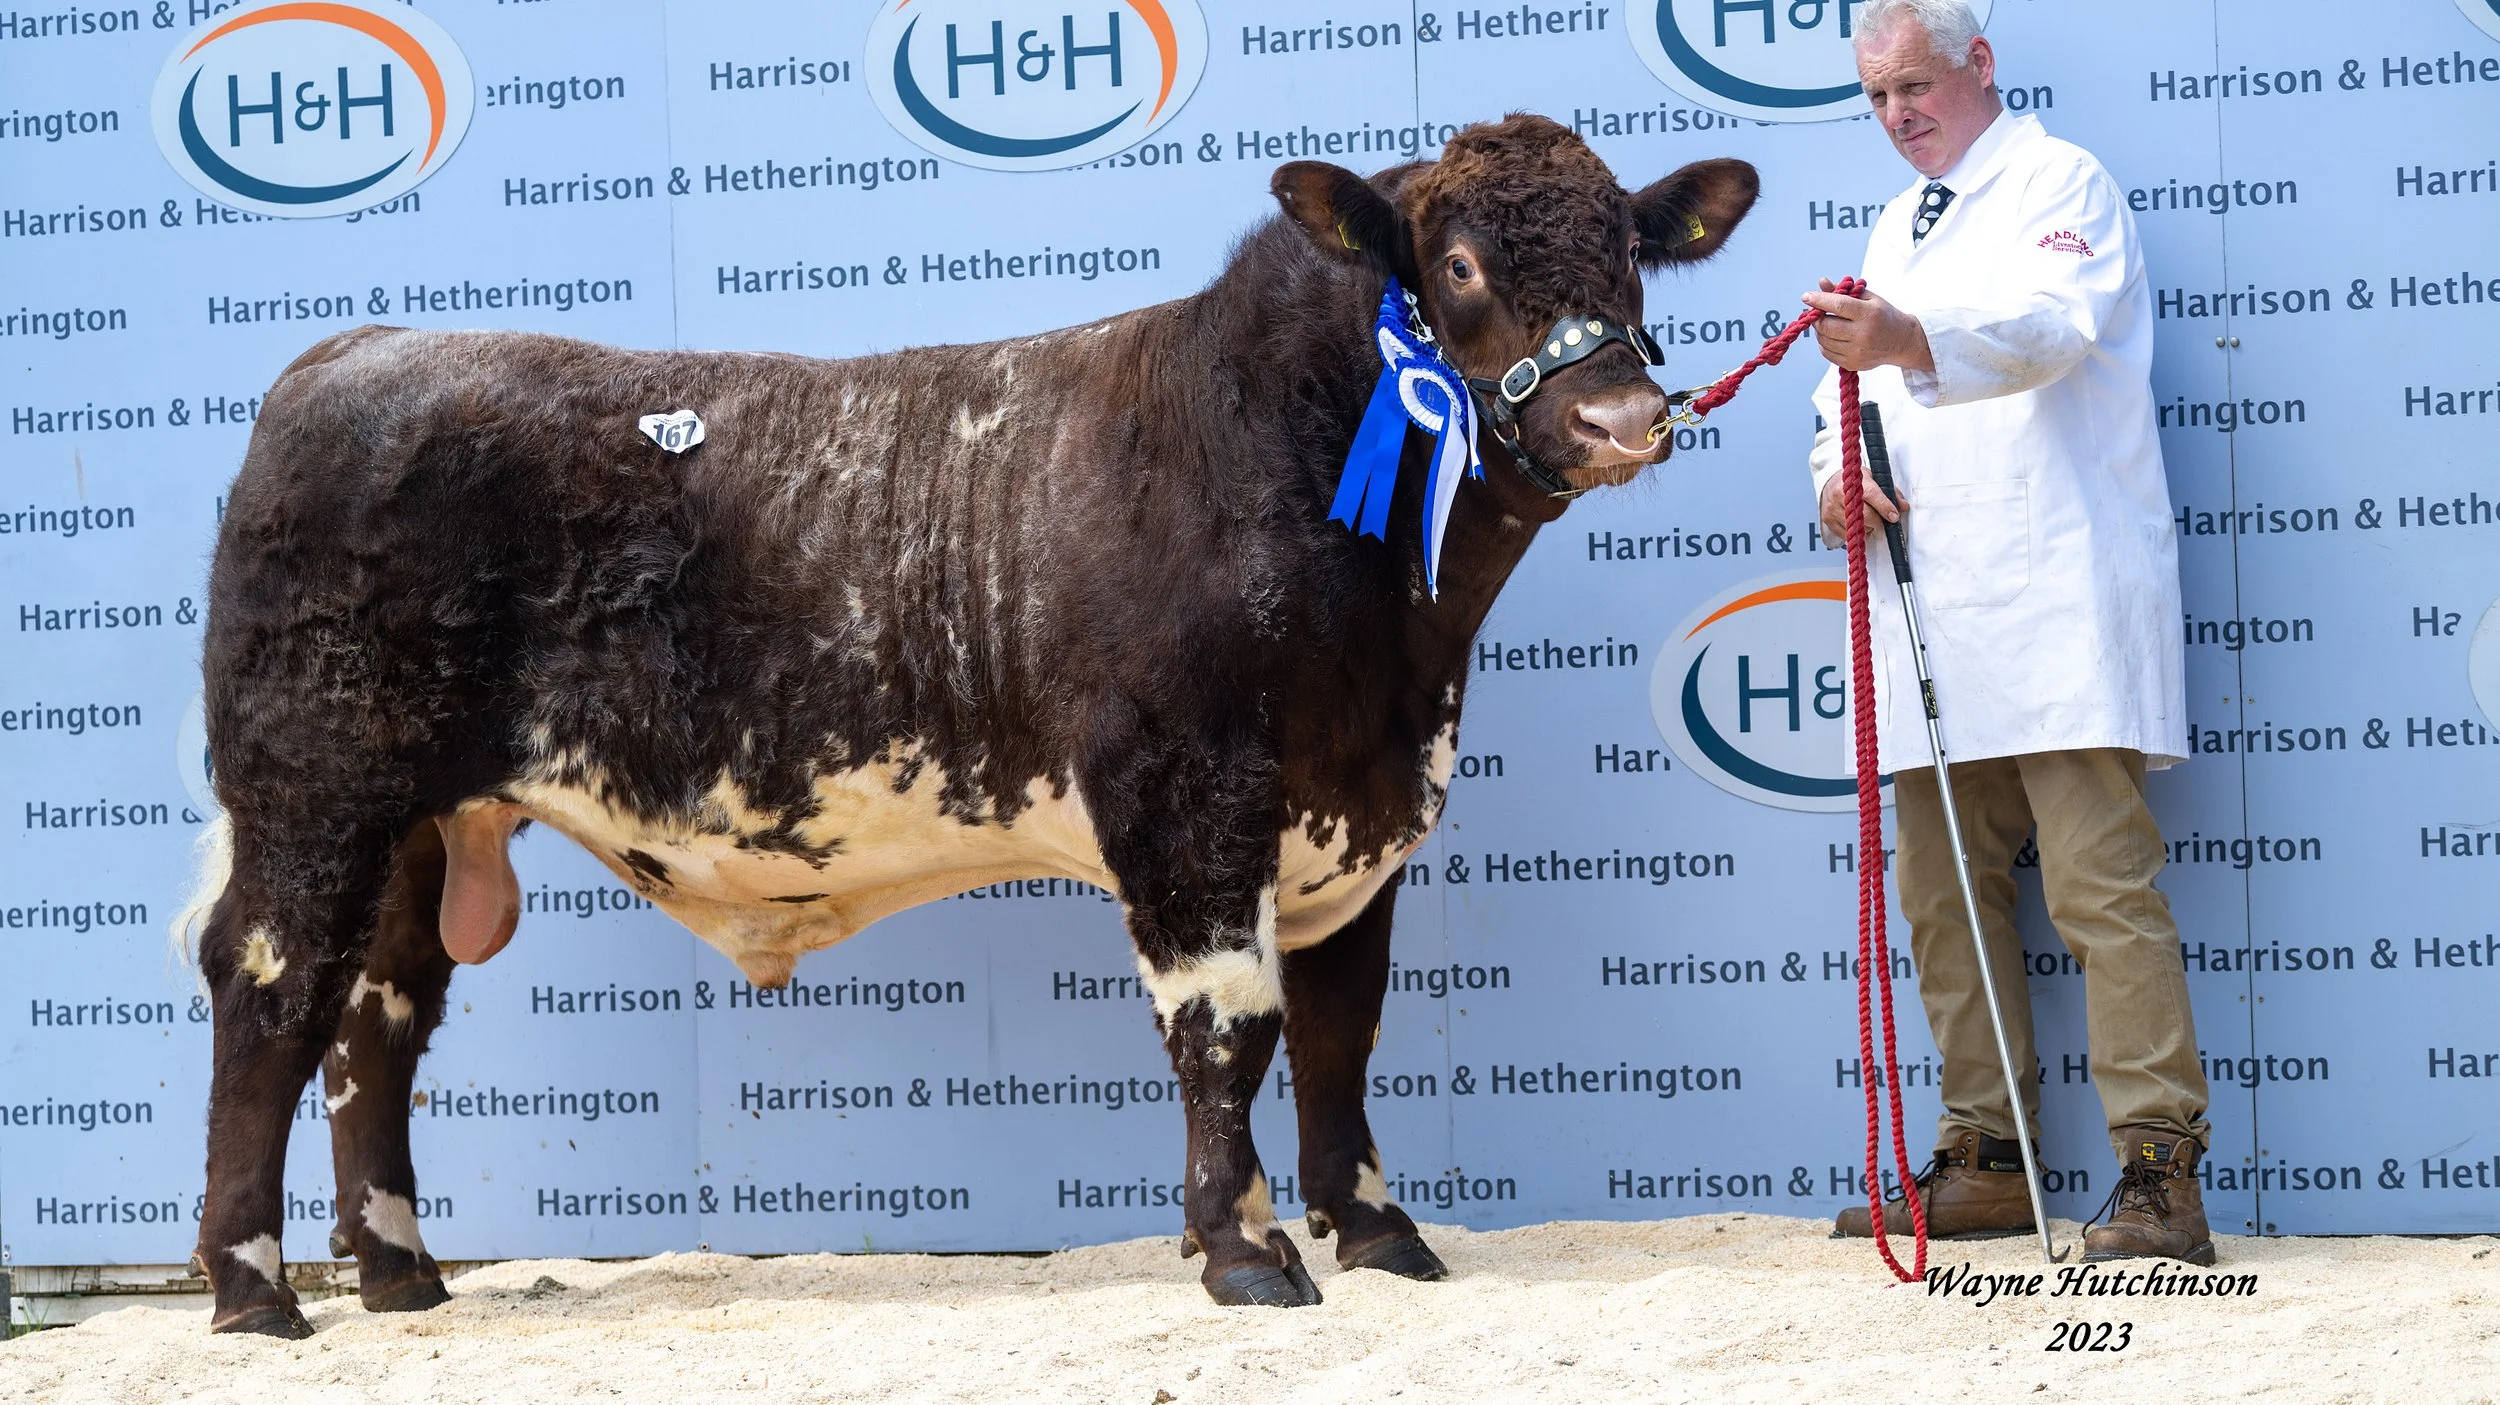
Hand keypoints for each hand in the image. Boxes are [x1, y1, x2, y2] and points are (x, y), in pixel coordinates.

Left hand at [1804, 279, 1934, 373]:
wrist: (1901, 341)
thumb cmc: (1883, 316)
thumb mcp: (1868, 298)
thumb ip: (1843, 291)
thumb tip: (1821, 282)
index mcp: (1869, 314)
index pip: (1838, 305)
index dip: (1819, 300)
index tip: (1806, 297)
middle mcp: (1863, 334)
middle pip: (1826, 326)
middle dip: (1817, 318)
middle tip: (1818, 312)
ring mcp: (1857, 352)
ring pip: (1823, 341)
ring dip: (1820, 330)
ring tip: (1828, 323)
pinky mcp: (1852, 364)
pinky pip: (1827, 353)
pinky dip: (1824, 343)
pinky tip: (1833, 336)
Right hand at [1819, 467, 1904, 542]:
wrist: (1830, 483)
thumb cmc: (1855, 481)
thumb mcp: (1873, 479)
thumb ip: (1890, 492)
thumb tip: (1903, 507)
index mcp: (1854, 481)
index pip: (1871, 495)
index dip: (1885, 507)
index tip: (1894, 516)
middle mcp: (1841, 494)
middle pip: (1865, 516)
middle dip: (1878, 521)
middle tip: (1882, 520)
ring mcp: (1832, 508)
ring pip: (1857, 528)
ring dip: (1867, 527)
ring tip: (1866, 519)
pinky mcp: (1828, 520)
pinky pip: (1846, 535)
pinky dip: (1856, 532)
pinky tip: (1857, 524)